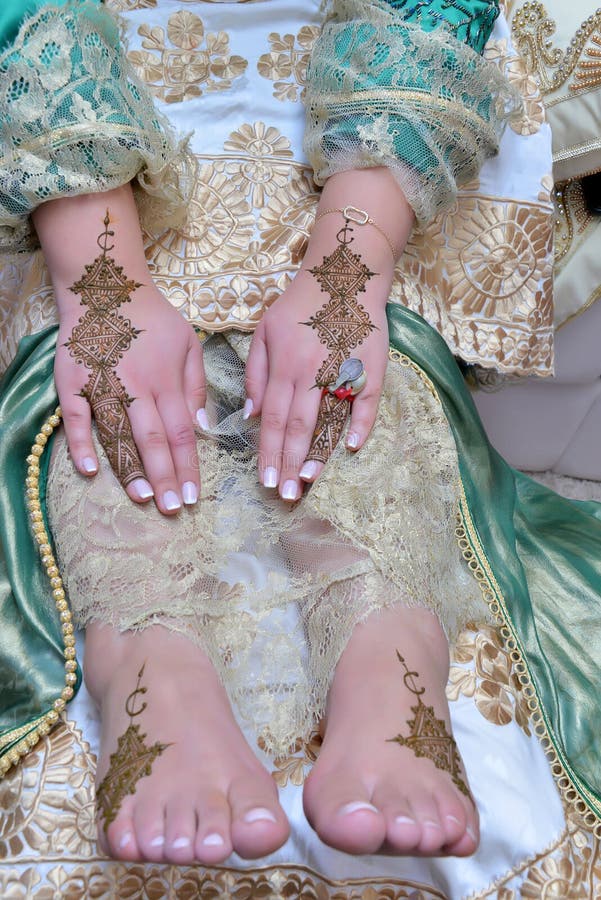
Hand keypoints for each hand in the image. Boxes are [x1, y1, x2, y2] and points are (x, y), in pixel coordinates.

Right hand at [54, 284, 205, 514]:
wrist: (105, 288)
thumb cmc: (153, 317)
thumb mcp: (190, 342)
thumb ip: (197, 384)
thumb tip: (202, 425)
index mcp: (166, 380)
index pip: (181, 432)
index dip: (189, 466)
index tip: (195, 496)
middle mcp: (135, 386)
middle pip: (153, 439)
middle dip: (166, 477)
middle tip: (174, 509)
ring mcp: (101, 384)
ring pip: (117, 433)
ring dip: (130, 468)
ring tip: (143, 498)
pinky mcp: (72, 382)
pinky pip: (74, 418)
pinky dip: (80, 443)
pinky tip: (89, 470)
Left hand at [244, 272, 389, 501]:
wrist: (343, 274)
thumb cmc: (298, 304)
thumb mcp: (264, 332)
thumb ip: (256, 373)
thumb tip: (253, 415)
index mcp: (285, 365)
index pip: (274, 419)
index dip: (270, 452)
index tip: (267, 481)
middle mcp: (312, 371)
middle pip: (299, 426)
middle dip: (290, 463)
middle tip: (287, 495)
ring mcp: (343, 369)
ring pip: (329, 418)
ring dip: (320, 452)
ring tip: (310, 480)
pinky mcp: (371, 366)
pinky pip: (368, 400)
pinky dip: (362, 424)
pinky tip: (352, 447)